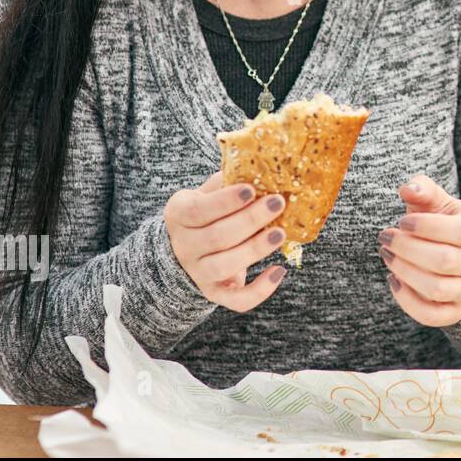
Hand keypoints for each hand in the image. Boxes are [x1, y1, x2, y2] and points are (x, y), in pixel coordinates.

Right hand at [164, 171, 287, 310]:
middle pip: (217, 237)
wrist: (184, 251)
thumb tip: (259, 160)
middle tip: (278, 203)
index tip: (251, 189)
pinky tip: (279, 271)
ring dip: (255, 250)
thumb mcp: (207, 192)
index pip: (199, 210)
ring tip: (280, 233)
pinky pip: (236, 300)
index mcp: (179, 214)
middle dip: (250, 220)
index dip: (225, 201)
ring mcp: (198, 273)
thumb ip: (227, 180)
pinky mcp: (215, 293)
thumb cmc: (207, 212)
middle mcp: (184, 246)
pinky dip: (259, 290)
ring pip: (224, 266)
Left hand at [380, 174, 460, 326]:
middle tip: (385, 238)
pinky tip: (393, 281)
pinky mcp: (455, 310)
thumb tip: (409, 189)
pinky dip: (408, 301)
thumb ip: (422, 189)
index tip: (401, 221)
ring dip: (405, 273)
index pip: (460, 232)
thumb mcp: (433, 201)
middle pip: (444, 261)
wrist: (454, 251)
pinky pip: (432, 315)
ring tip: (387, 257)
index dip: (427, 227)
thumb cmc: (438, 220)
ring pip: (437, 289)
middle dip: (407, 249)